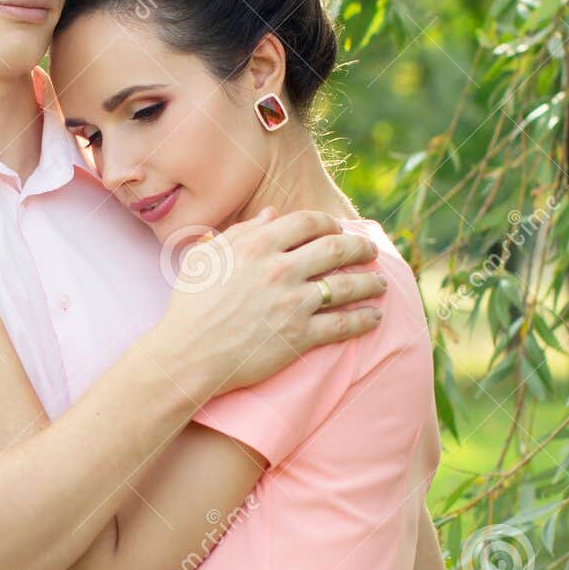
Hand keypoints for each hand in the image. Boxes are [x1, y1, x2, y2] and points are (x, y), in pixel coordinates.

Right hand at [159, 206, 387, 398]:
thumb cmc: (191, 306)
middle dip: (360, 248)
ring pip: (347, 286)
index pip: (308, 222)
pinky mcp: (299, 337)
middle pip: (336, 249)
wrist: (187, 355)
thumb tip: (272, 214)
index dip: (329, 223)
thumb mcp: (206, 258)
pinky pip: (343, 325)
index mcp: (257, 246)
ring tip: (381, 283)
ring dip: (371, 282)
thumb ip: (240, 232)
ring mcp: (292, 304)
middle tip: (370, 251)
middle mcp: (280, 270)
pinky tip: (375, 317)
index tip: (337, 229)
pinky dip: (364, 320)